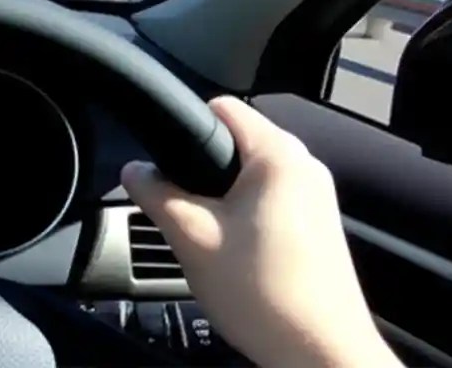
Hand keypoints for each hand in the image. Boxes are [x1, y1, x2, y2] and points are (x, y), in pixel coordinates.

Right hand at [121, 97, 400, 367]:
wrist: (318, 353)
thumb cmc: (262, 292)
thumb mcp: (191, 237)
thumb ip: (155, 193)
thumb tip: (133, 169)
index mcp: (279, 156)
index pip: (221, 108)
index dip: (183, 125)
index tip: (160, 157)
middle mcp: (305, 167)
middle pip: (235, 143)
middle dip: (199, 168)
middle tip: (177, 206)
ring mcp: (317, 198)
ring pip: (249, 176)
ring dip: (219, 196)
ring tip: (202, 234)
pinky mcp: (318, 227)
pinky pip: (268, 201)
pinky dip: (242, 215)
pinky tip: (229, 251)